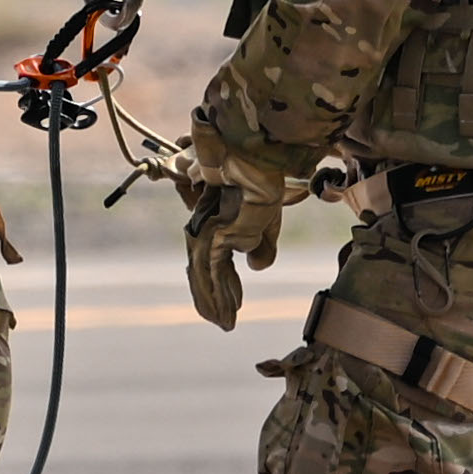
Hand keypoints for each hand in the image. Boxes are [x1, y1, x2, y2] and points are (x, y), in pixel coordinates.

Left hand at [181, 174, 281, 330]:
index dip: (228, 282)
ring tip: (222, 322)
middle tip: (225, 321)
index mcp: (228, 216)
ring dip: (213, 298)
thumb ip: (262, 241)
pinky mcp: (211, 230)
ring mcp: (210, 225)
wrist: (253, 151)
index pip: (223, 255)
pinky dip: (214, 290)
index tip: (236, 304)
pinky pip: (208, 266)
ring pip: (204, 269)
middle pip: (209, 264)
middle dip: (218, 294)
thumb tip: (256, 267)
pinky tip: (224, 310)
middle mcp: (214, 220)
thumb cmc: (262, 173)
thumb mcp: (267, 214)